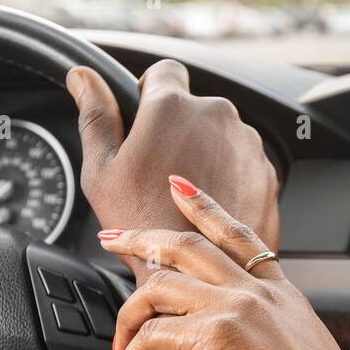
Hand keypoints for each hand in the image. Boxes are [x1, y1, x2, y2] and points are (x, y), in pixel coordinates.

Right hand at [65, 58, 279, 274]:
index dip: (149, 96)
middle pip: (194, 108)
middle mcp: (218, 115)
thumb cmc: (144, 228)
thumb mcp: (102, 172)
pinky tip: (209, 207)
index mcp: (173, 106)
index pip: (164, 71)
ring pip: (221, 136)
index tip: (144, 124)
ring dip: (206, 154)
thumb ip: (95, 116)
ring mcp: (248, 144)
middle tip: (158, 175)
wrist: (199, 278)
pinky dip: (230, 178)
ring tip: (185, 198)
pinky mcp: (268, 173)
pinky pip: (244, 163)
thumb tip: (81, 77)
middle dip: (178, 132)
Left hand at [99, 177, 349, 349]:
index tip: (178, 187)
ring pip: (160, 286)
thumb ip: (276, 330)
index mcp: (281, 292)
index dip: (204, 206)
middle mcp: (256, 291)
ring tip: (119, 341)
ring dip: (129, 313)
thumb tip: (255, 342)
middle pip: (186, 246)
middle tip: (112, 239)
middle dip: (140, 238)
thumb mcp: (305, 349)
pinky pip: (154, 333)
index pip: (237, 234)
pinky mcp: (215, 337)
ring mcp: (235, 308)